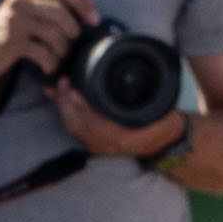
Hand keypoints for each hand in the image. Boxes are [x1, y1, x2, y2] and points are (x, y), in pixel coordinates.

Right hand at [0, 0, 94, 100]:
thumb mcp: (28, 11)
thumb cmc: (4, 30)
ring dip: (62, 50)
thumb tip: (91, 1)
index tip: (93, 20)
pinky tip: (48, 66)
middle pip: (63, 12)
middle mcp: (21, 1)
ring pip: (55, 34)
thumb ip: (56, 4)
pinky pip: (43, 53)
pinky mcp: (11, 42)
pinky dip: (51, 63)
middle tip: (72, 43)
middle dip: (74, 31)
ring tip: (58, 56)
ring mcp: (15, 21)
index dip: (83, 3)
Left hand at [56, 55, 189, 165]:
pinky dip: (66, 114)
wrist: (167, 142)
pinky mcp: (97, 143)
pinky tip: (61, 101)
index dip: (82, 107)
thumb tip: (135, 75)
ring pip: (74, 129)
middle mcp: (110, 144)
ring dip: (62, 109)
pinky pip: (76, 130)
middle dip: (65, 105)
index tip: (73, 90)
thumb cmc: (164, 121)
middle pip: (78, 127)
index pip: (96, 124)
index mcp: (124, 136)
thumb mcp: (160, 107)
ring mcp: (102, 146)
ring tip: (55, 89)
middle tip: (62, 82)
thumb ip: (147, 96)